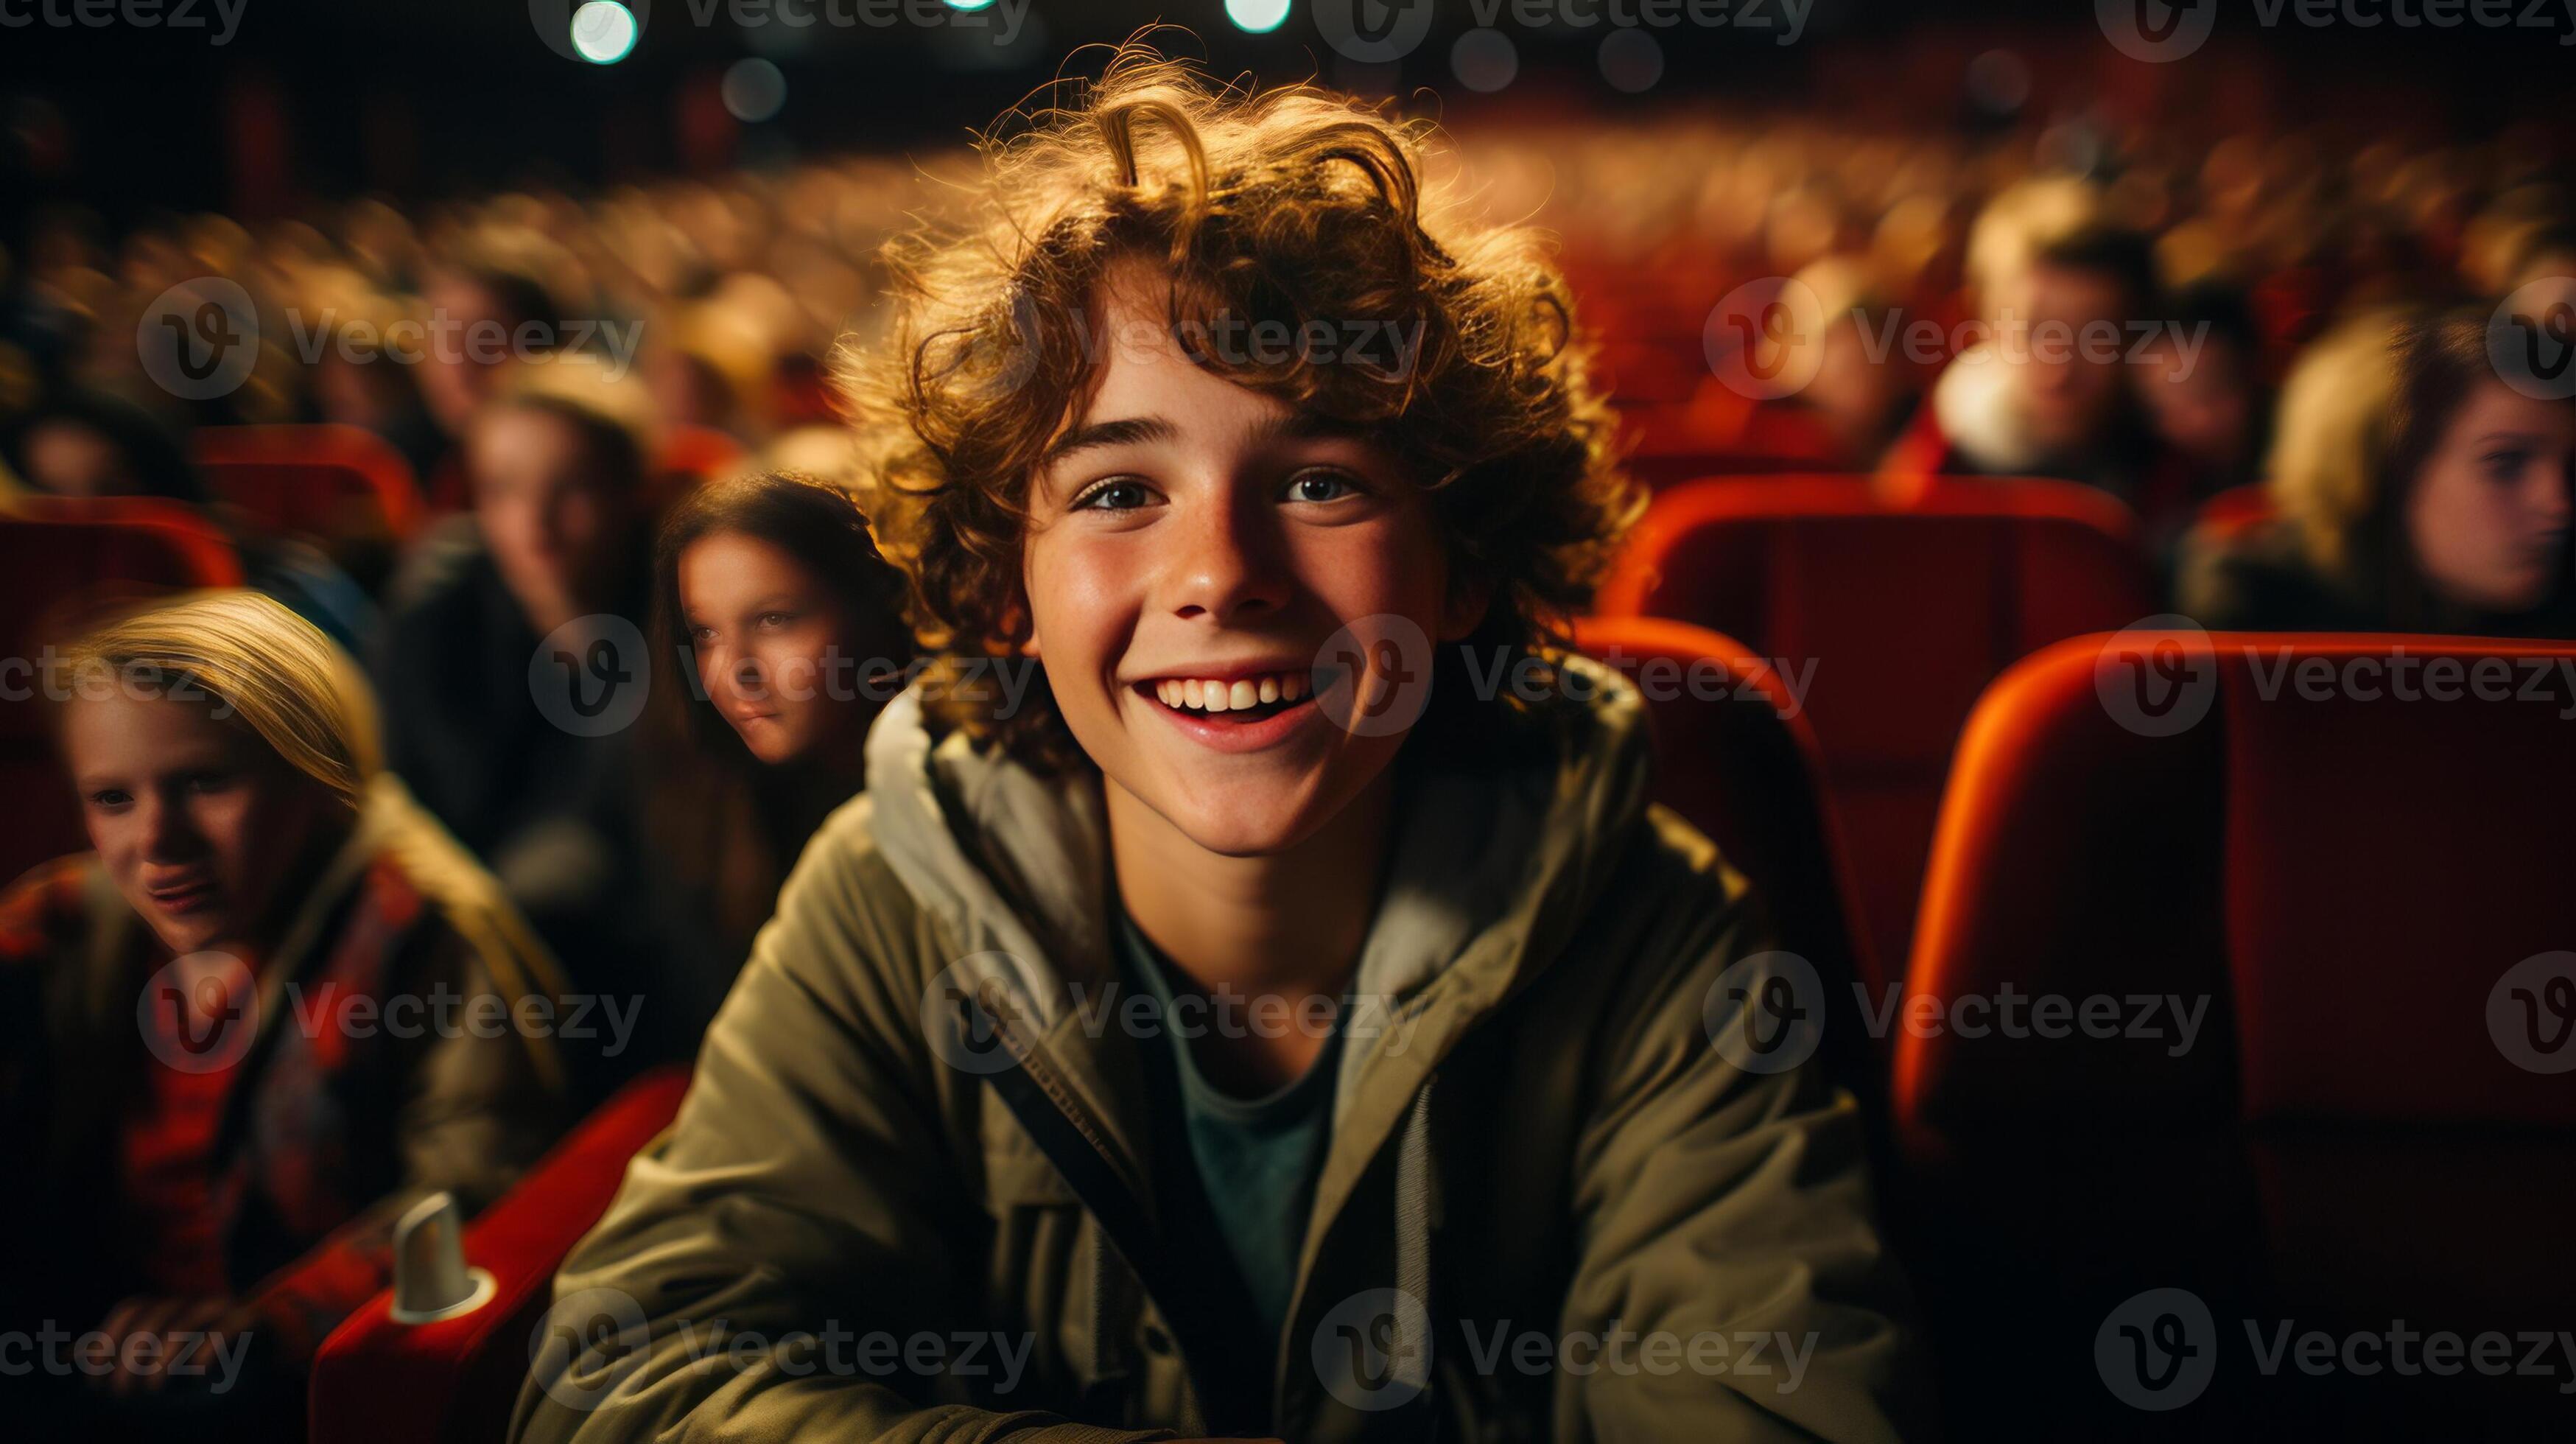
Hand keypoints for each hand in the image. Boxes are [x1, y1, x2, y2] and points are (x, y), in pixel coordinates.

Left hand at [91, 1295, 252, 1397]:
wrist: (266, 1344)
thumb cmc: (203, 1354)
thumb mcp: (157, 1356)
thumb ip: (118, 1353)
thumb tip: (67, 1356)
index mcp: (167, 1305)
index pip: (130, 1310)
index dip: (108, 1339)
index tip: (96, 1377)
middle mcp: (190, 1301)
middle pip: (153, 1317)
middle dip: (130, 1356)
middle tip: (123, 1392)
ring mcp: (221, 1307)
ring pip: (185, 1322)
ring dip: (164, 1356)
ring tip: (153, 1387)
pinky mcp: (249, 1319)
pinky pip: (226, 1328)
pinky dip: (208, 1350)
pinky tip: (197, 1376)